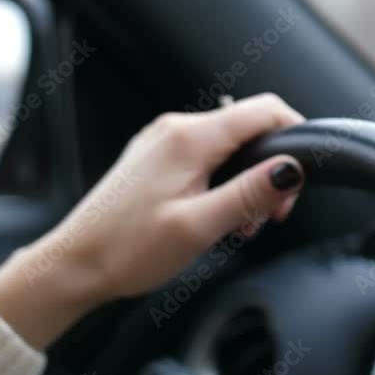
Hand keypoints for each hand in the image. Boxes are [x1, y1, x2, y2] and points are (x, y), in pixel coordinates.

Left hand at [0, 94, 305, 348]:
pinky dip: (222, 184)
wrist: (74, 263)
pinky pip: (206, 158)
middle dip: (269, 170)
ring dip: (245, 183)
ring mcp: (163, 142)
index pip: (265, 110)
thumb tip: (292, 169)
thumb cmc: (126, 250)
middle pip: (249, 129)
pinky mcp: (156, 159)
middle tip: (266, 217)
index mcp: (189, 138)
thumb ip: (249, 193)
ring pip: (229, 147)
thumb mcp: (199, 227)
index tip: (300, 181)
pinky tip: (215, 217)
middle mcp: (176, 129)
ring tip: (237, 226)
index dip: (295, 138)